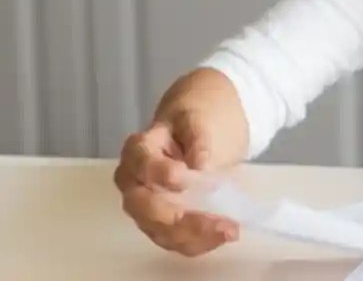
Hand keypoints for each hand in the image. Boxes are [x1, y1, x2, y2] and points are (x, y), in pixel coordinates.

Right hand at [113, 108, 239, 256]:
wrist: (195, 130)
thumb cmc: (193, 122)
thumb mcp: (198, 119)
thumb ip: (198, 139)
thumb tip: (200, 165)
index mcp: (138, 150)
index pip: (143, 165)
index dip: (162, 175)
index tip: (190, 178)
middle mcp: (133, 183)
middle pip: (145, 209)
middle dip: (182, 220)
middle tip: (219, 222)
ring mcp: (144, 207)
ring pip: (160, 231)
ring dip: (194, 237)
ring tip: (229, 231)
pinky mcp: (160, 223)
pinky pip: (174, 240)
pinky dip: (198, 242)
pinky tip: (222, 235)